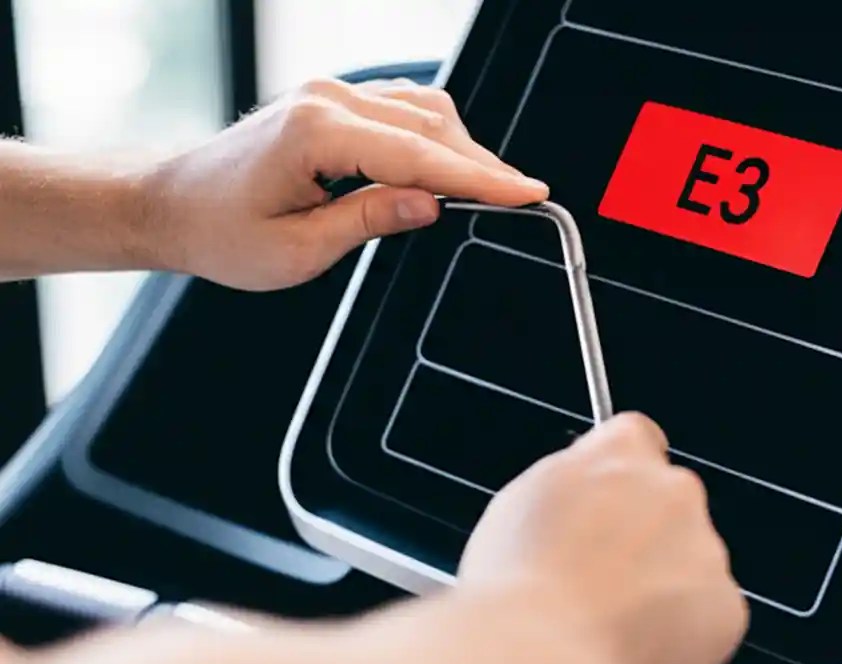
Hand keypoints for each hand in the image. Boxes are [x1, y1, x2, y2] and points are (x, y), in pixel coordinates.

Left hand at [138, 77, 547, 290]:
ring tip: (490, 191)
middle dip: (481, 165)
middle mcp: (326, 100)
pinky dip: (435, 135)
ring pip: (423, 110)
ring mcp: (330, 94)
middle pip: (431, 126)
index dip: (480, 178)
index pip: (419, 155)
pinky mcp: (333, 102)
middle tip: (521, 200)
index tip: (526, 194)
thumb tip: (431, 204)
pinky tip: (449, 166)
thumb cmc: (222, 232)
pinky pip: (402, 107)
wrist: (173, 204)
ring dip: (461, 149)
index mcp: (315, 133)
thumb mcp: (298, 250)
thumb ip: (369, 220)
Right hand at [459, 412, 749, 663]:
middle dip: (646, 536)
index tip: (610, 503)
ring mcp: (705, 546)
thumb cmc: (517, 588)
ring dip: (665, 586)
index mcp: (620, 453)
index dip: (622, 475)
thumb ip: (572, 484)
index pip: (638, 438)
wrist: (541, 656)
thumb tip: (584, 492)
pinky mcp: (726, 604)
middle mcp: (673, 490)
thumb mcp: (523, 502)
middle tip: (602, 579)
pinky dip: (685, 633)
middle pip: (670, 503)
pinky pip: (711, 615)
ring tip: (608, 624)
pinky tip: (635, 647)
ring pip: (692, 562)